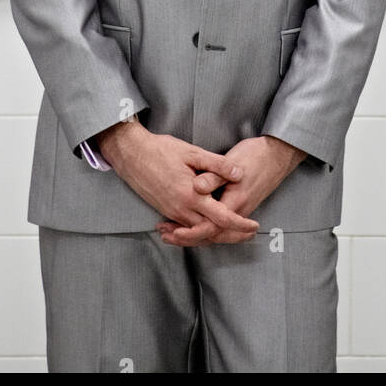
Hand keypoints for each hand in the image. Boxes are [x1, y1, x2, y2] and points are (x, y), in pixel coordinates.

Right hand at [96, 120, 259, 243]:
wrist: (131, 154)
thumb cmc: (161, 150)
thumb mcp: (192, 152)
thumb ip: (217, 164)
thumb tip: (239, 174)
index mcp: (191, 195)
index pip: (221, 218)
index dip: (239, 224)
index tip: (254, 226)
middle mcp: (181, 209)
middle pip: (211, 232)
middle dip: (232, 235)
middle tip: (249, 233)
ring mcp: (171, 212)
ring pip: (197, 232)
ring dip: (215, 235)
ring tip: (234, 232)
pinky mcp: (165, 210)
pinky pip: (185, 228)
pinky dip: (198, 231)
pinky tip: (205, 227)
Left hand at [155, 135, 306, 246]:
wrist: (277, 155)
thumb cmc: (255, 156)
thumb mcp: (233, 162)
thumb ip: (214, 175)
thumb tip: (196, 187)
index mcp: (235, 202)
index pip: (210, 228)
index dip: (189, 232)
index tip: (173, 231)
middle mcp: (238, 212)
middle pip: (211, 235)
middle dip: (187, 238)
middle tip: (166, 235)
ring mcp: (240, 211)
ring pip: (215, 232)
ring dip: (194, 234)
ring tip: (173, 232)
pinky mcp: (239, 206)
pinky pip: (220, 225)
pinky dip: (204, 227)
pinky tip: (193, 222)